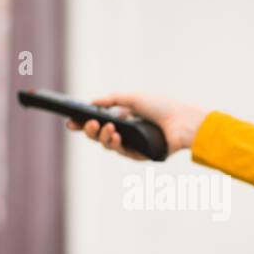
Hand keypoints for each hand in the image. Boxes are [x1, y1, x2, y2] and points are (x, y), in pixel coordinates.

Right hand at [67, 92, 208, 160]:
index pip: (99, 121)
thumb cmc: (162, 108)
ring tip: (107, 127)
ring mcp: (132, 144)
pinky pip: (122, 152)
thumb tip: (91, 102)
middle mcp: (126, 132)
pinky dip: (115, 144)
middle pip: (100, 135)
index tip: (70, 122)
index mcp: (124, 117)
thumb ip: (112, 100)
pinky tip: (115, 135)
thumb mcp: (133, 98)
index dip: (84, 123)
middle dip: (90, 130)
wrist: (183, 122)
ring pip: (108, 145)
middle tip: (88, 123)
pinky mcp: (140, 155)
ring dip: (103, 136)